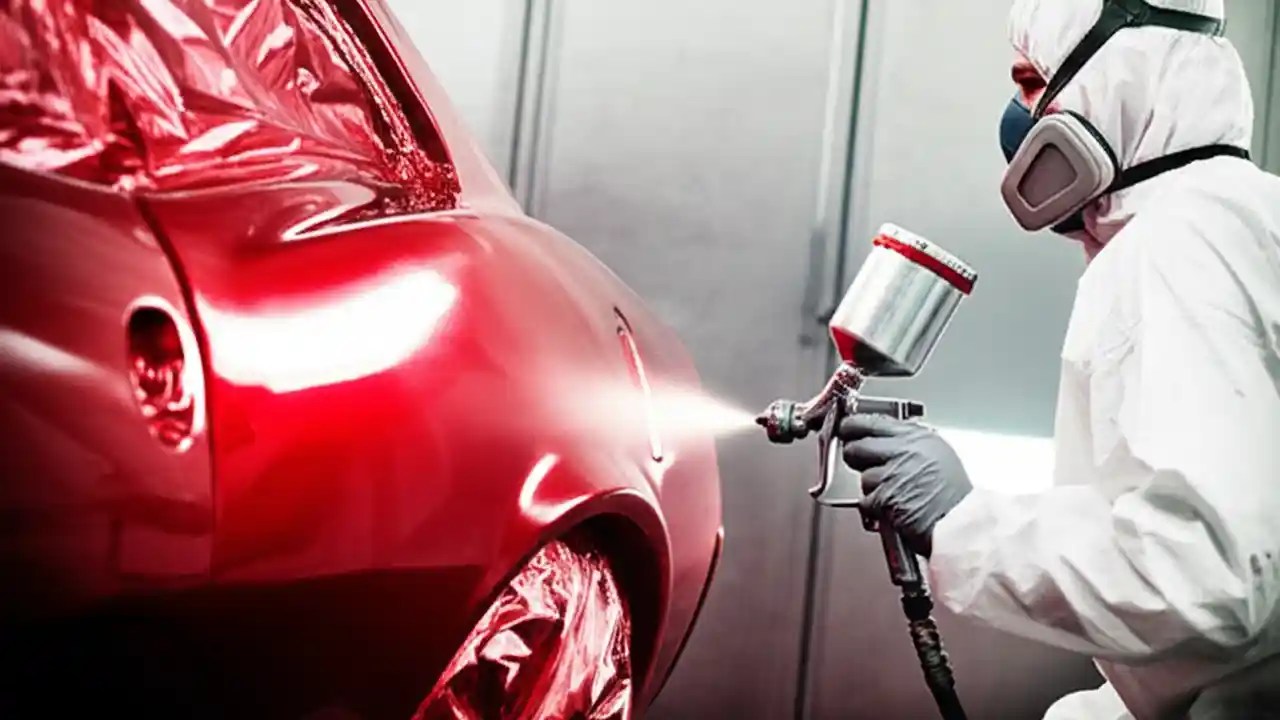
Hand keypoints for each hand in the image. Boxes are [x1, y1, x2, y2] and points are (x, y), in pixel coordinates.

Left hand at [838, 414, 972, 557]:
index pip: (871, 422)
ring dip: (871, 487)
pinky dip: (874, 508)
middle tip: (862, 464)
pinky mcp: (884, 497)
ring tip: (892, 493)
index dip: (852, 426)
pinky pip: (865, 500)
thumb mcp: (938, 453)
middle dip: (855, 456)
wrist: (962, 522)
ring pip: (862, 476)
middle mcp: (903, 451)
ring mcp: (892, 473)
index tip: (846, 429)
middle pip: (857, 446)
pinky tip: (892, 508)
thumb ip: (909, 443)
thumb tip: (883, 439)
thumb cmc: (953, 494)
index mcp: (916, 436)